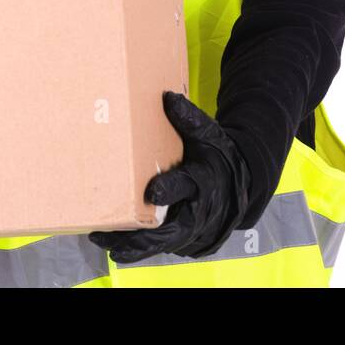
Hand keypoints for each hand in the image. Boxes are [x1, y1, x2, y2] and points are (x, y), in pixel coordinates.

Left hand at [88, 91, 251, 262]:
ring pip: (164, 244)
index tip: (152, 191)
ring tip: (103, 242)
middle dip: (140, 237)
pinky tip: (118, 244)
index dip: (170, 189)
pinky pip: (166, 247)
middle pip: (170, 230)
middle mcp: (201, 211)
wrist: (241, 181)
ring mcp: (198, 231)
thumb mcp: (207, 133)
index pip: (187, 185)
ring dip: (135, 246)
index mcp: (204, 180)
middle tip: (109, 238)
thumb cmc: (216, 154)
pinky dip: (144, 247)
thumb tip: (167, 97)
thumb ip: (187, 119)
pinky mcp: (192, 242)